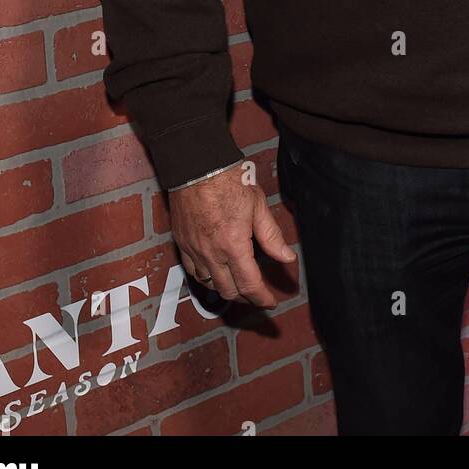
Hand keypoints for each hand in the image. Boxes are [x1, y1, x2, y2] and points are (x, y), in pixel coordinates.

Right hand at [170, 161, 296, 307]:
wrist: (197, 166)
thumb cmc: (229, 181)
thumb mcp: (258, 205)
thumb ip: (272, 236)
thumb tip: (287, 258)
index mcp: (233, 245)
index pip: (249, 284)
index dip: (262, 298)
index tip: (270, 302)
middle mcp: (211, 253)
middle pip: (229, 290)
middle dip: (246, 297)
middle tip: (257, 294)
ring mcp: (194, 250)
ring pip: (209, 285)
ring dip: (226, 289)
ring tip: (239, 285)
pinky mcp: (182, 243)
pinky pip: (193, 272)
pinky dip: (206, 278)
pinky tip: (216, 273)